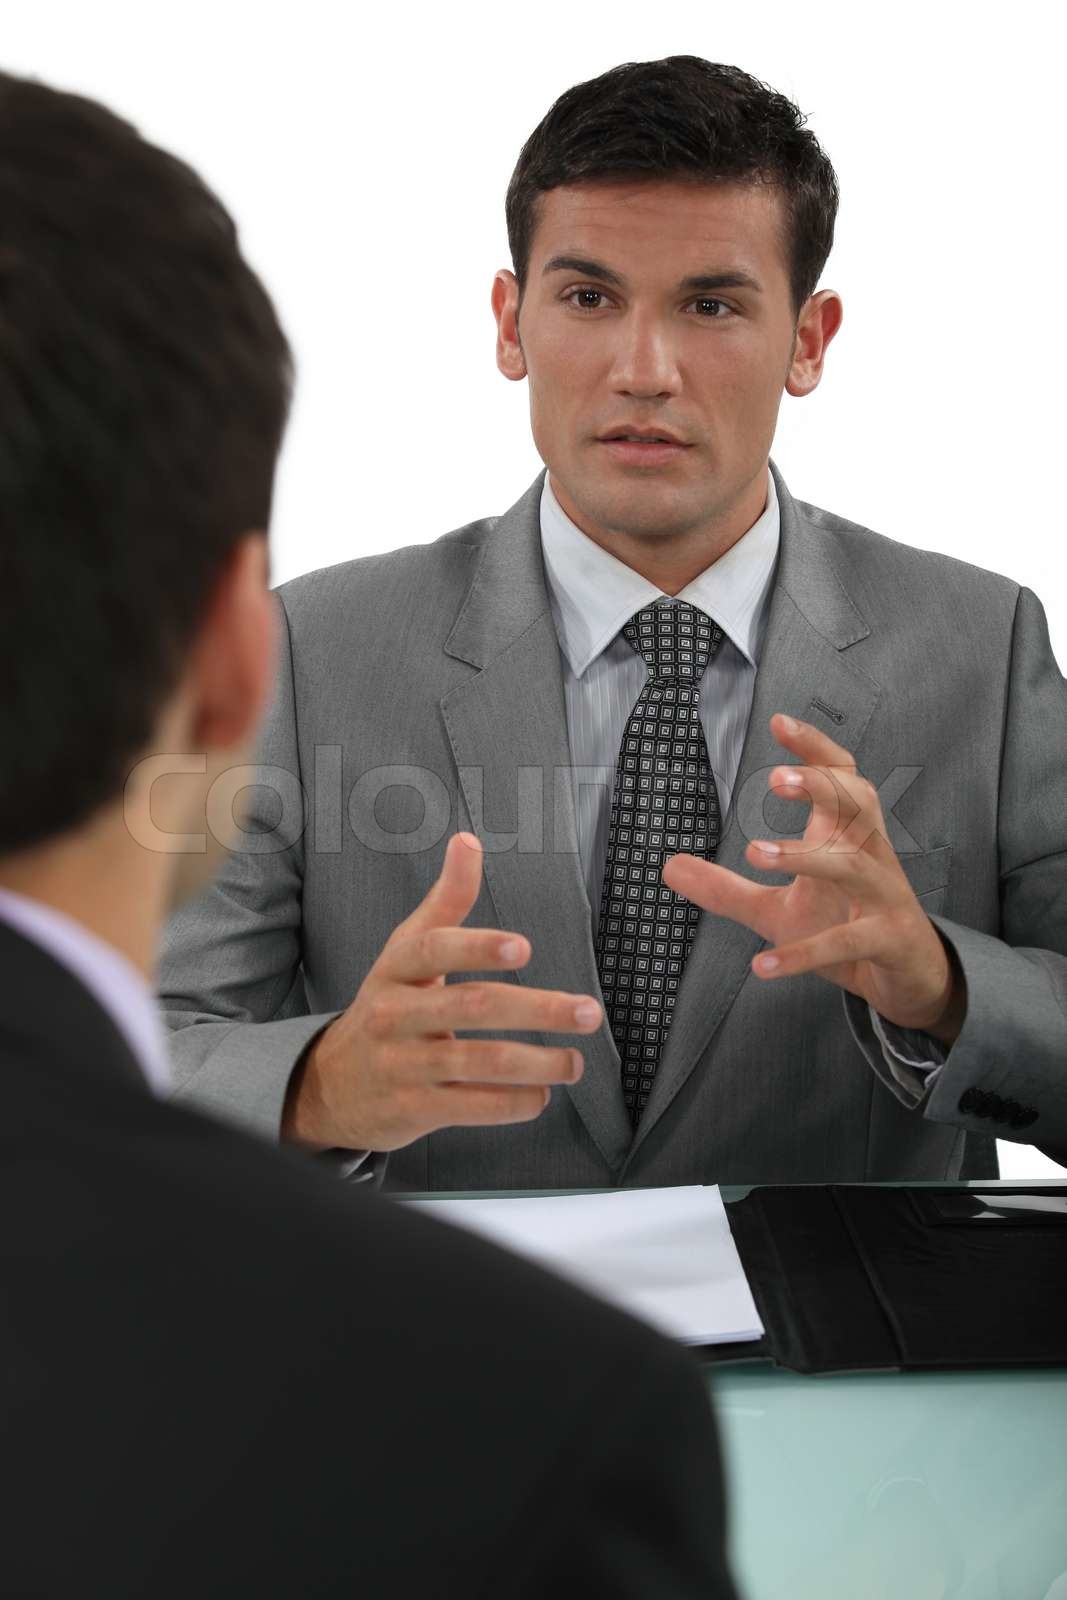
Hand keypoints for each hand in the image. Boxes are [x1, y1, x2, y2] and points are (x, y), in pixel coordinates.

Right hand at [282, 832, 601, 1150]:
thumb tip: (467, 840)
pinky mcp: (410, 1108)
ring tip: (573, 1061)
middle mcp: (393, 1013)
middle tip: (587, 1012)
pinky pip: (469, 1105)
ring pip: (477, 1061)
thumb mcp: (405, 951)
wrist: (332, 1083)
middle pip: (471, 1005)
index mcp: (397, 968)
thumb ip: (446, 900)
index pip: (433, 949)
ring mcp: (401, 1063)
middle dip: (537, 1009)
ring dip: (536, 1063)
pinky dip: (512, 1103)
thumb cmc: (386, 1006)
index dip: (477, 947)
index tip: (523, 949)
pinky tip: (540, 1096)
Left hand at [662, 714, 965, 1042]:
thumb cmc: (845, 923)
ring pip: (854, 866)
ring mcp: (884, 897)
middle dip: (822, 785)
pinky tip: (763, 964)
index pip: (841, 776)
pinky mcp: (888, 940)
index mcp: (848, 836)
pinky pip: (847, 941)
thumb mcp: (776, 908)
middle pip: (859, 802)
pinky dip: (804, 953)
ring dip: (808, 857)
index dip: (814, 748)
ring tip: (758, 852)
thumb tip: (669, 867)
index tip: (779, 722)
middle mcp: (870, 857)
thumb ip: (726, 887)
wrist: (906, 976)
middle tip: (776, 777)